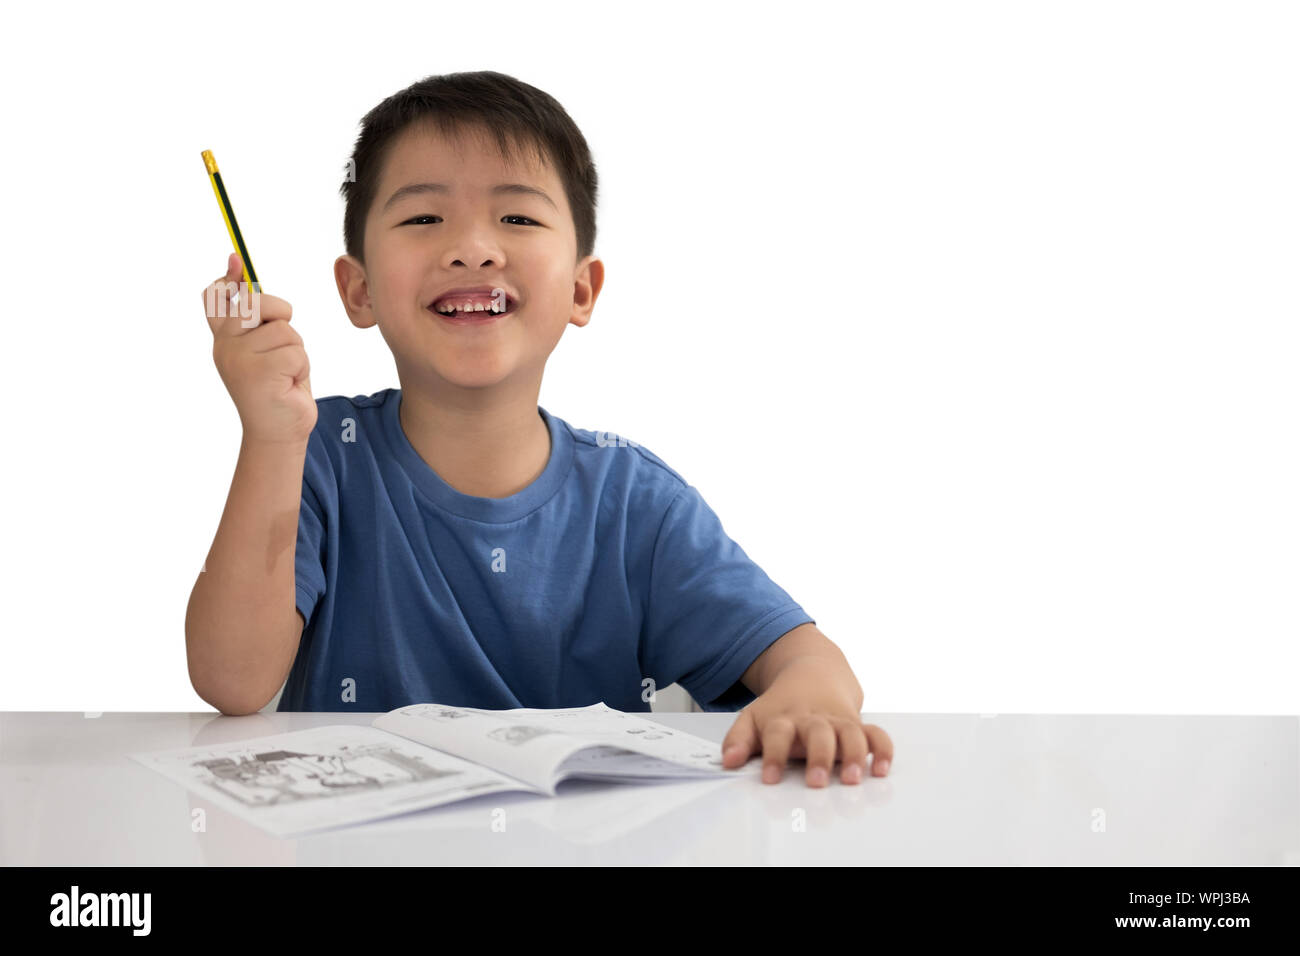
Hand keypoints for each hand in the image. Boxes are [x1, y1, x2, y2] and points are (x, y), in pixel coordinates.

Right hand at [203, 252, 316, 444]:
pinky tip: (289, 386)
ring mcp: (238, 358)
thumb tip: (246, 275)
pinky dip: (302, 369)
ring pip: (285, 331)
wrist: (278, 434)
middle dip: (280, 316)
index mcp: (225, 339)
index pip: (215, 300)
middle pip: (258, 304)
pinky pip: (296, 352)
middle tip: (283, 347)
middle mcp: (225, 346)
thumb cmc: (277, 389)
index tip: (235, 261)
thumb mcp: (265, 351)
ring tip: (285, 374)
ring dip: (297, 352)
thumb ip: (259, 320)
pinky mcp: (258, 372)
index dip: (226, 279)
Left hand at [720, 657, 892, 786]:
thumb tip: (728, 761)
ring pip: (850, 733)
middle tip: (816, 781)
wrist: (812, 671)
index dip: (773, 755)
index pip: (777, 734)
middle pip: (818, 734)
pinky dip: (883, 749)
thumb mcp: (753, 718)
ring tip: (852, 778)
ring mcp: (838, 721)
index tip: (769, 778)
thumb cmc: (782, 706)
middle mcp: (814, 719)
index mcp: (785, 718)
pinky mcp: (858, 724)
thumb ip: (738, 740)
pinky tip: (881, 769)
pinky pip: (876, 733)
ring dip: (854, 755)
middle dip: (818, 757)